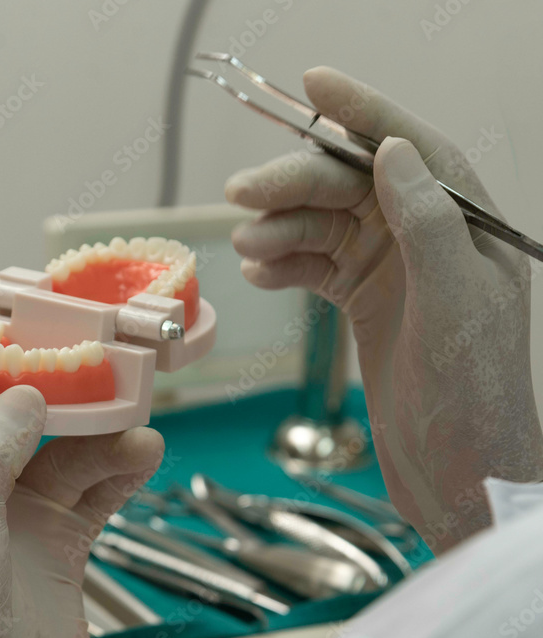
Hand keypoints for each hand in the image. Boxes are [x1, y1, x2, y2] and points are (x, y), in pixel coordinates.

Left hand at [0, 296, 164, 637]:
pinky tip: (142, 456)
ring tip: (135, 411)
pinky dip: (119, 469)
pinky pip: (94, 487)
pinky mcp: (62, 539)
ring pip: (61, 448)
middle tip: (82, 337)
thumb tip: (22, 394)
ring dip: (98, 430)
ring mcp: (18, 516)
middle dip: (46, 377)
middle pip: (8, 412)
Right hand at [224, 66, 542, 552]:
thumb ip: (428, 225)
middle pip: (349, 185)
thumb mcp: (458, 307)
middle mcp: (426, 239)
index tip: (312, 83)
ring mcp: (392, 270)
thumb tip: (394, 152)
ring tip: (249, 247)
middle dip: (294, 184)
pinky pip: (312, 264)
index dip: (363, 112)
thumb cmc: (474, 399)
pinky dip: (283, 264)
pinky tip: (261, 274)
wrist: (458, 475)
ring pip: (322, 224)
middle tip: (241, 193)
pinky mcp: (363, 301)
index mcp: (465, 228)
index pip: (411, 150)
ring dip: (280, 230)